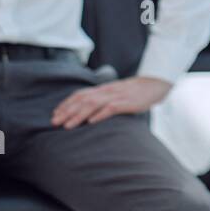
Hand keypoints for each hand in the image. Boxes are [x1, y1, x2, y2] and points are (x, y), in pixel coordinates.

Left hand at [51, 75, 171, 128]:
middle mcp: (106, 91)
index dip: (66, 104)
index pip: (80, 94)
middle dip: (67, 111)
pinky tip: (91, 122)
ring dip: (78, 115)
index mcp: (103, 89)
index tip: (55, 114)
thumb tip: (87, 112)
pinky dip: (100, 115)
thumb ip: (102, 100)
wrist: (155, 84)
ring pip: (93, 104)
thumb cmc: (134, 92)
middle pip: (82, 100)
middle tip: (54, 122)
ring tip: (68, 126)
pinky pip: (111, 108)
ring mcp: (116, 96)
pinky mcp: (127, 103)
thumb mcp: (116, 94)